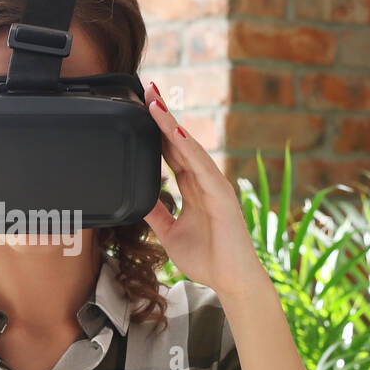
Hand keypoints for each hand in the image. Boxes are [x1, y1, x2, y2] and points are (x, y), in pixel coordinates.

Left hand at [140, 81, 266, 297]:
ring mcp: (214, 186)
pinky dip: (190, 151)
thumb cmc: (208, 259)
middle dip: (163, 115)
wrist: (231, 282)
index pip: (170, 151)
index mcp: (192, 187)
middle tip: (146, 87)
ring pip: (190, 149)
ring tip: (155, 102)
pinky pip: (203, 169)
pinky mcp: (223, 197)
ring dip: (172, 125)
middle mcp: (204, 181)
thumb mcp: (170, 233)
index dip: (156, 129)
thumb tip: (137, 199)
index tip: (141, 106)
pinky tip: (176, 134)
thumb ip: (156, 214)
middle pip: (180, 141)